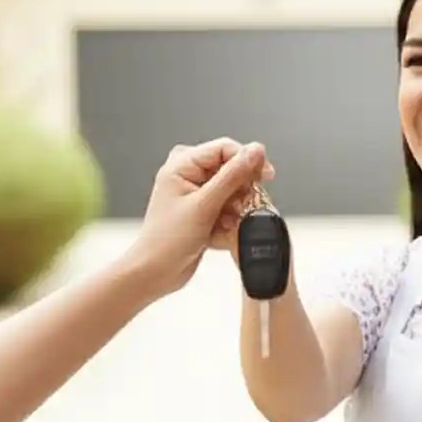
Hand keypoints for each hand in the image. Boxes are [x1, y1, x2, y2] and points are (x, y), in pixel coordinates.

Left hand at [124, 137, 273, 298]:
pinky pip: (227, 205)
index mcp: (181, 164)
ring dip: (236, 208)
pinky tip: (219, 233)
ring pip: (232, 189)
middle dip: (241, 190)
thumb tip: (256, 150)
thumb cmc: (168, 240)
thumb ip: (233, 176)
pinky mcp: (202, 209)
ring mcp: (195, 191)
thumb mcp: (205, 205)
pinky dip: (229, 218)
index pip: (225, 148)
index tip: (266, 176)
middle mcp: (187, 173)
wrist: (155, 273)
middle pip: (230, 168)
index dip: (248, 160)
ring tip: (225, 225)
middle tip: (243, 208)